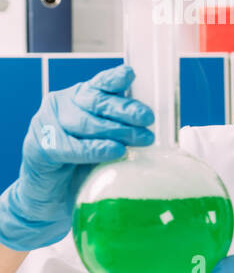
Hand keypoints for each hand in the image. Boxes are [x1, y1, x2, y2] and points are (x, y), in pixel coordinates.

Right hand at [0, 64, 153, 250]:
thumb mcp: (108, 143)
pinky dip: (95, 149)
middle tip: (148, 118)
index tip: (130, 75)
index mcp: (80, 98)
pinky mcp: (38, 147)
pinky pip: (70, 146)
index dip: (114, 78)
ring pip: (85, 122)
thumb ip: (123, 130)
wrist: (52, 197)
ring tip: (142, 139)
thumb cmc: (85, 166)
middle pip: (96, 102)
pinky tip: (115, 151)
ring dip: (116, 131)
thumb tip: (156, 129)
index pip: (99, 84)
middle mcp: (62, 105)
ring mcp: (46, 124)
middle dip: (125, 109)